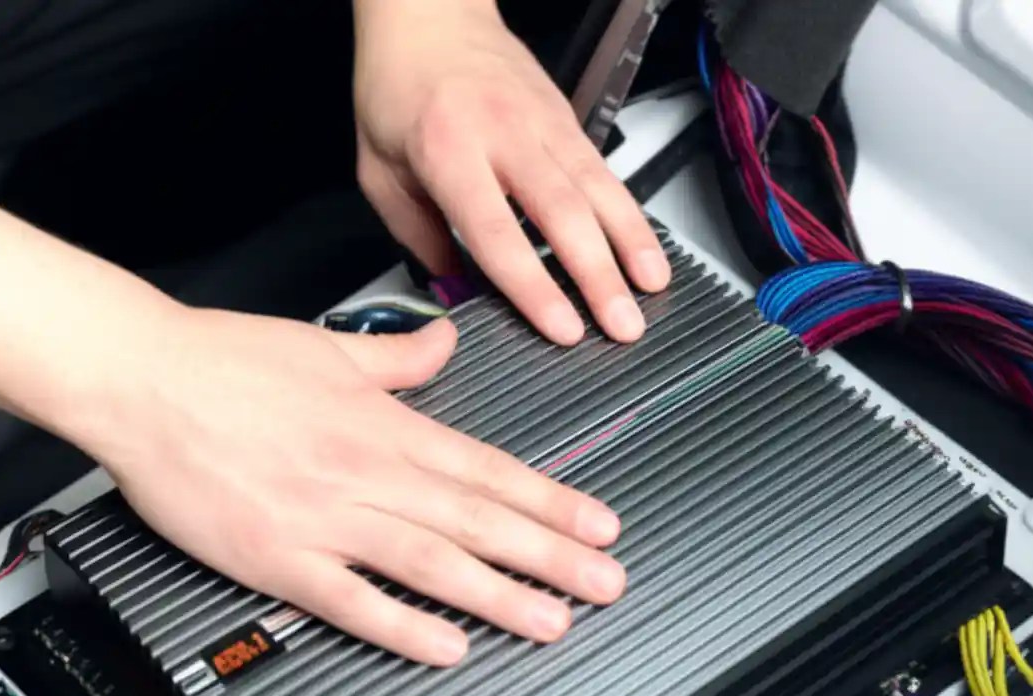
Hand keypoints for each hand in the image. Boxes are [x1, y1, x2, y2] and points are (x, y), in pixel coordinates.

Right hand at [73, 310, 626, 665]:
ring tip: (553, 620)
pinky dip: (403, 625)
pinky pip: (352, 600)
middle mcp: (367, 473)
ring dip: (499, 594)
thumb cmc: (227, 360)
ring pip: (432, 562)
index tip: (599, 525)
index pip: (489, 469)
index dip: (552, 501)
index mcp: (385, 425)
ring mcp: (325, 518)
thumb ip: (400, 353)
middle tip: (605, 582)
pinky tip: (448, 644)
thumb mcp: (330, 345)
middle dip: (551, 555)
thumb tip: (446, 343)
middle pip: (478, 520)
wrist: (141, 377)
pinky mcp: (278, 558)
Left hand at [352, 0, 670, 345]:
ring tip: (652, 290)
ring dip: (631, 245)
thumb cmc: (399, 86)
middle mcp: (504, 133)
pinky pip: (606, 174)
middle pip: (562, 214)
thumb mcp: (380, 169)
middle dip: (599, 276)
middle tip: (622, 325)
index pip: (496, 230)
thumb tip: (456, 290)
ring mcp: (544, 123)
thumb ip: (418, 235)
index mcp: (447, 149)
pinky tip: (648, 250)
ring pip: (599, 190)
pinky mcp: (568, 120)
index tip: (562, 327)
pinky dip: (632, 216)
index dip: (533, 285)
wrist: (430, 14)